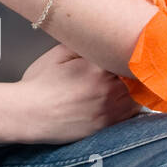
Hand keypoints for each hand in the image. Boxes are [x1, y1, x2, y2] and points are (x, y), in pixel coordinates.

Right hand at [16, 42, 142, 143]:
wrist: (28, 114)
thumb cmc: (39, 85)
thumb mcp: (58, 54)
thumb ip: (83, 44)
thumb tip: (101, 38)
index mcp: (98, 68)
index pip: (129, 57)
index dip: (133, 55)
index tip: (134, 51)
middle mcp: (108, 89)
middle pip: (138, 79)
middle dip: (136, 73)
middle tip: (134, 67)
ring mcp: (109, 111)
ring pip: (139, 98)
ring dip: (137, 90)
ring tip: (128, 84)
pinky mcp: (106, 127)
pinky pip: (130, 117)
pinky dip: (131, 107)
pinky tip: (123, 101)